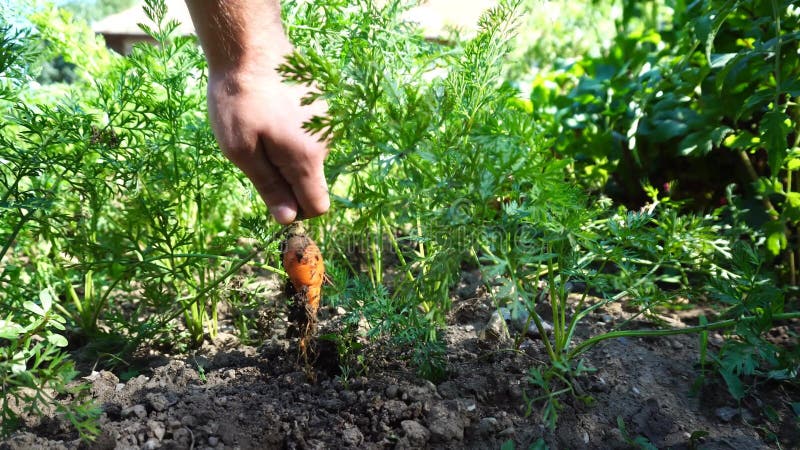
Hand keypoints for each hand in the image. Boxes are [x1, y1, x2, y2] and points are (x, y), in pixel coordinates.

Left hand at [206, 59, 329, 224]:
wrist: (251, 49)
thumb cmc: (239, 101)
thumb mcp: (241, 151)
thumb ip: (268, 187)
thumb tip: (287, 220)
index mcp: (307, 159)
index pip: (317, 206)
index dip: (295, 210)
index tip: (272, 196)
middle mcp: (326, 143)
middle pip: (312, 182)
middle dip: (288, 179)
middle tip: (257, 154)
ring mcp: (328, 123)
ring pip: (310, 157)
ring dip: (288, 154)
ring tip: (262, 127)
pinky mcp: (324, 107)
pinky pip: (310, 135)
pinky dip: (293, 133)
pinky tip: (273, 111)